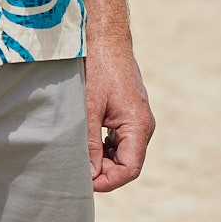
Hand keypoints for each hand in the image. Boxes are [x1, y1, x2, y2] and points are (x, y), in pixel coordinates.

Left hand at [84, 37, 153, 191]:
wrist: (107, 40)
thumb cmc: (99, 69)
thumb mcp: (89, 108)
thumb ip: (90, 144)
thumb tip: (89, 175)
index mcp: (139, 125)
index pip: (130, 169)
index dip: (108, 181)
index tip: (84, 181)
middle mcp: (144, 125)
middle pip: (127, 164)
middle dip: (103, 171)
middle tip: (77, 166)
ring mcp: (138, 120)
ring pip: (123, 154)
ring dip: (103, 160)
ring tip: (80, 152)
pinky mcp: (130, 115)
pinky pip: (122, 142)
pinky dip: (105, 148)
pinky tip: (88, 141)